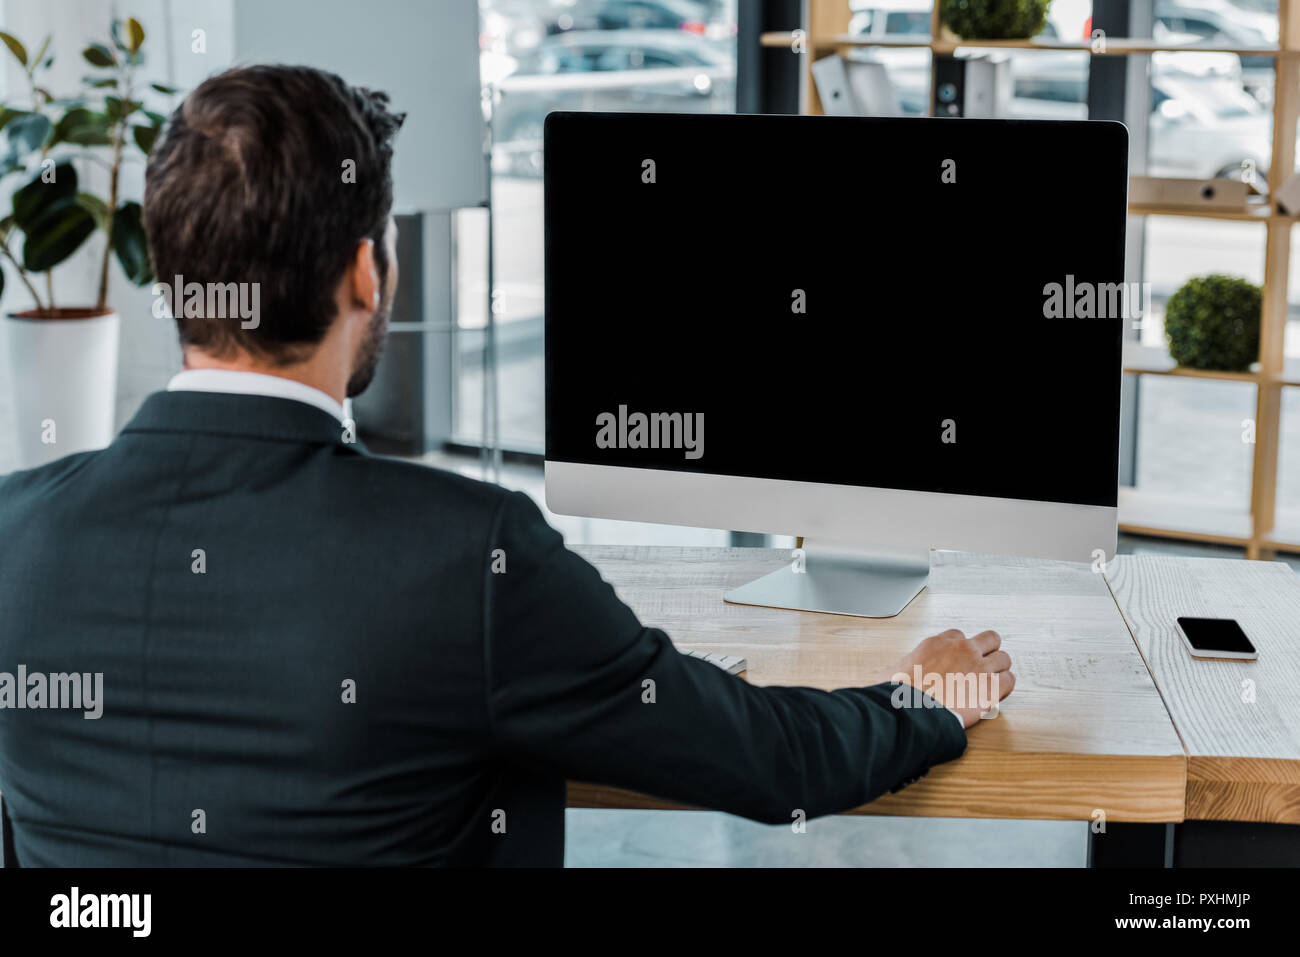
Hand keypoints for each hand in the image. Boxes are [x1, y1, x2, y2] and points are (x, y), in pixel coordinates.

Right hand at [878, 628, 1014, 728]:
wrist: (914, 711)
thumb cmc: (900, 694)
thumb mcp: (892, 671)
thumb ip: (899, 668)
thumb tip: (890, 675)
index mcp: (938, 644)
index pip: (959, 635)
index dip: (961, 648)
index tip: (960, 658)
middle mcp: (962, 650)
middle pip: (989, 638)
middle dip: (988, 649)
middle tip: (983, 663)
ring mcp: (979, 667)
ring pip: (1004, 657)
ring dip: (1000, 668)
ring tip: (994, 679)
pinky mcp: (990, 688)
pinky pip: (1009, 679)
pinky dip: (1006, 685)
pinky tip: (998, 692)